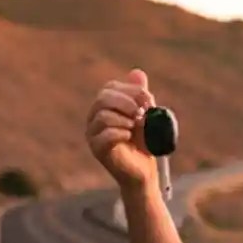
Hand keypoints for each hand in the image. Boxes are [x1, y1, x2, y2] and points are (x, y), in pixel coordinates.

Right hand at [87, 69, 157, 189]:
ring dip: (124, 119)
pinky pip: (104, 136)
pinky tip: (129, 137)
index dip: (130, 90)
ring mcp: (93, 134)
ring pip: (102, 116)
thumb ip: (140, 95)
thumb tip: (137, 72)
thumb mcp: (145, 115)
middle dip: (126, 103)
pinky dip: (120, 133)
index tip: (149, 101)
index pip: (110, 88)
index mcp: (104, 106)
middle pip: (103, 99)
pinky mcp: (97, 150)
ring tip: (136, 127)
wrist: (143, 170)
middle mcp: (94, 118)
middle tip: (141, 113)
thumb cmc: (143, 142)